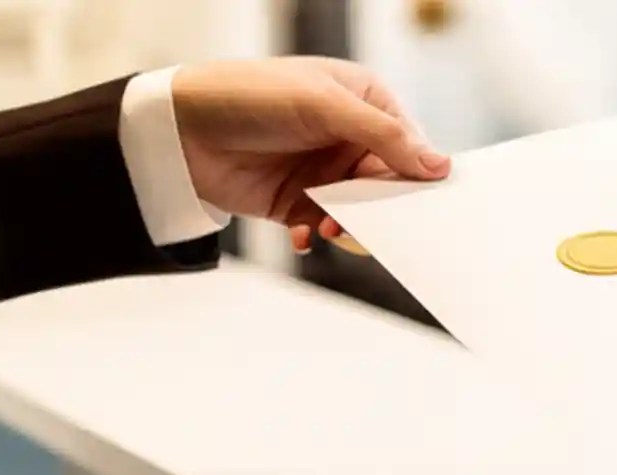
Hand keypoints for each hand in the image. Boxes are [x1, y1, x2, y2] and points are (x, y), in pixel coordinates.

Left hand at [171, 57, 450, 252]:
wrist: (178, 129)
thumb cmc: (251, 96)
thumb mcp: (325, 106)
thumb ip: (384, 136)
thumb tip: (439, 166)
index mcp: (363, 102)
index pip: (409, 143)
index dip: (419, 173)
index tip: (430, 202)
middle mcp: (347, 138)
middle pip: (387, 182)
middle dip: (384, 206)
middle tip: (382, 224)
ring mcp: (323, 171)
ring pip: (359, 210)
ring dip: (350, 224)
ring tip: (327, 226)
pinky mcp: (297, 202)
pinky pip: (323, 227)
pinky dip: (316, 235)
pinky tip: (302, 234)